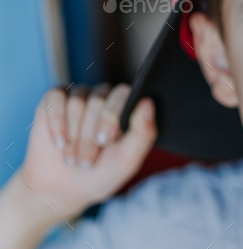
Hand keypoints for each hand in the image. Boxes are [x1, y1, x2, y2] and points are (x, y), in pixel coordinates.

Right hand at [18, 82, 156, 221]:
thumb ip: (143, 133)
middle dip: (89, 136)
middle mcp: (104, 96)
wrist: (65, 189)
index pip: (123, 93)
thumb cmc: (102, 172)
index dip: (111, 117)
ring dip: (73, 137)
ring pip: (76, 102)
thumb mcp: (127, 160)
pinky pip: (55, 98)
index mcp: (126, 106)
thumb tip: (148, 102)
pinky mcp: (55, 99)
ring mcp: (79, 95)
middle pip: (97, 101)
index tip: (104, 141)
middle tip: (86, 162)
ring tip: (73, 158)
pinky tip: (59, 142)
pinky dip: (56, 123)